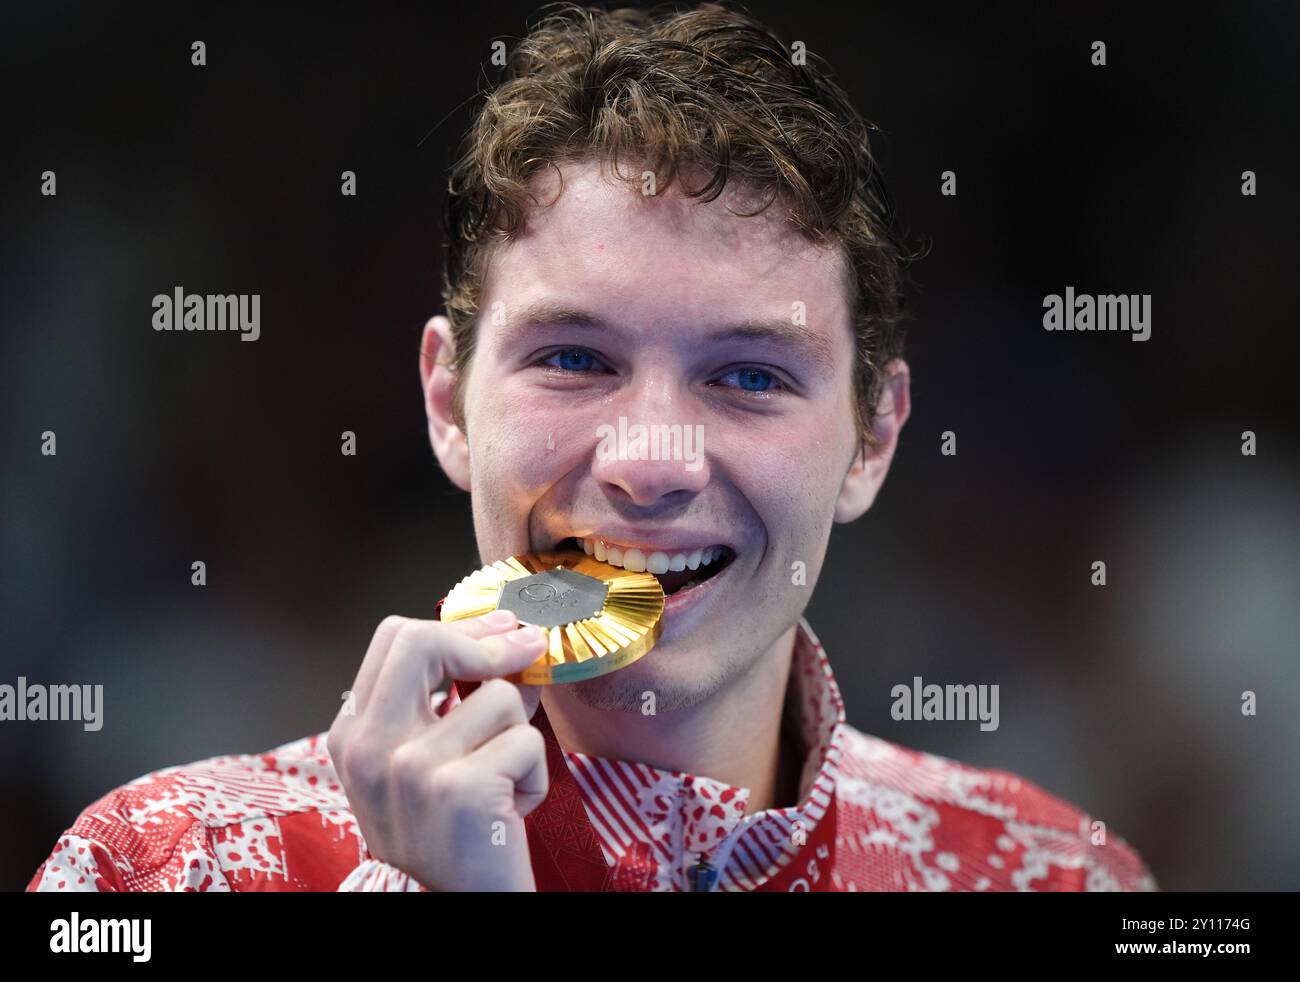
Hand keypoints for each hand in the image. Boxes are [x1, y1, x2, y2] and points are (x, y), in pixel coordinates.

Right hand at [328, 611, 548, 890]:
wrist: (462, 906)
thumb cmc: (451, 835)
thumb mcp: (425, 764)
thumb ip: (448, 704)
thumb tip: (511, 644)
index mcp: (352, 736)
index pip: (395, 639)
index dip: (457, 626)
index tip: (500, 630)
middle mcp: (370, 748)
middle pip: (424, 641)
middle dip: (489, 641)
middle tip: (528, 649)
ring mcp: (410, 768)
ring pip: (498, 696)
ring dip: (518, 736)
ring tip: (501, 782)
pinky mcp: (459, 789)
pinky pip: (526, 742)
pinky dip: (534, 776)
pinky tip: (510, 809)